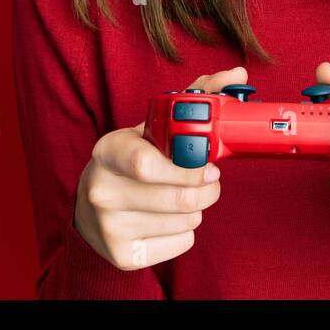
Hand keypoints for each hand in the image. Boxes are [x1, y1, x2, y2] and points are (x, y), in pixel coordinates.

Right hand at [73, 66, 247, 270]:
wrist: (91, 207)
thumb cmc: (132, 160)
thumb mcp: (151, 127)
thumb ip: (194, 96)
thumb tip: (237, 73)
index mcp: (108, 151)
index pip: (148, 165)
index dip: (189, 169)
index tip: (210, 165)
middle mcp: (101, 190)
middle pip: (177, 200)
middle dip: (207, 190)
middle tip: (210, 181)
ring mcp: (109, 228)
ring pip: (185, 222)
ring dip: (197, 209)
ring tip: (183, 198)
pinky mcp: (122, 257)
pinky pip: (181, 244)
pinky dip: (184, 231)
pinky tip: (167, 219)